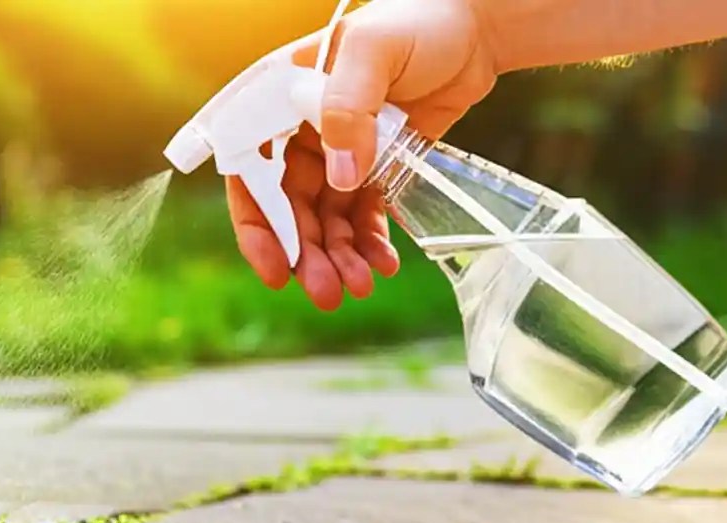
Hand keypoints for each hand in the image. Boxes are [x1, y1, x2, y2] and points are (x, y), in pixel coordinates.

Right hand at [227, 0, 500, 310]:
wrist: (477, 27)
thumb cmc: (419, 20)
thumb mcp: (373, 51)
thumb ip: (346, 109)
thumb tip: (340, 177)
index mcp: (279, 99)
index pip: (249, 170)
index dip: (257, 223)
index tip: (276, 268)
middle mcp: (299, 130)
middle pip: (288, 206)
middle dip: (306, 253)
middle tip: (328, 292)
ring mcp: (336, 150)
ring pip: (324, 218)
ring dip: (336, 256)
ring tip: (358, 286)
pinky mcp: (373, 165)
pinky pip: (361, 214)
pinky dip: (367, 243)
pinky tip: (382, 264)